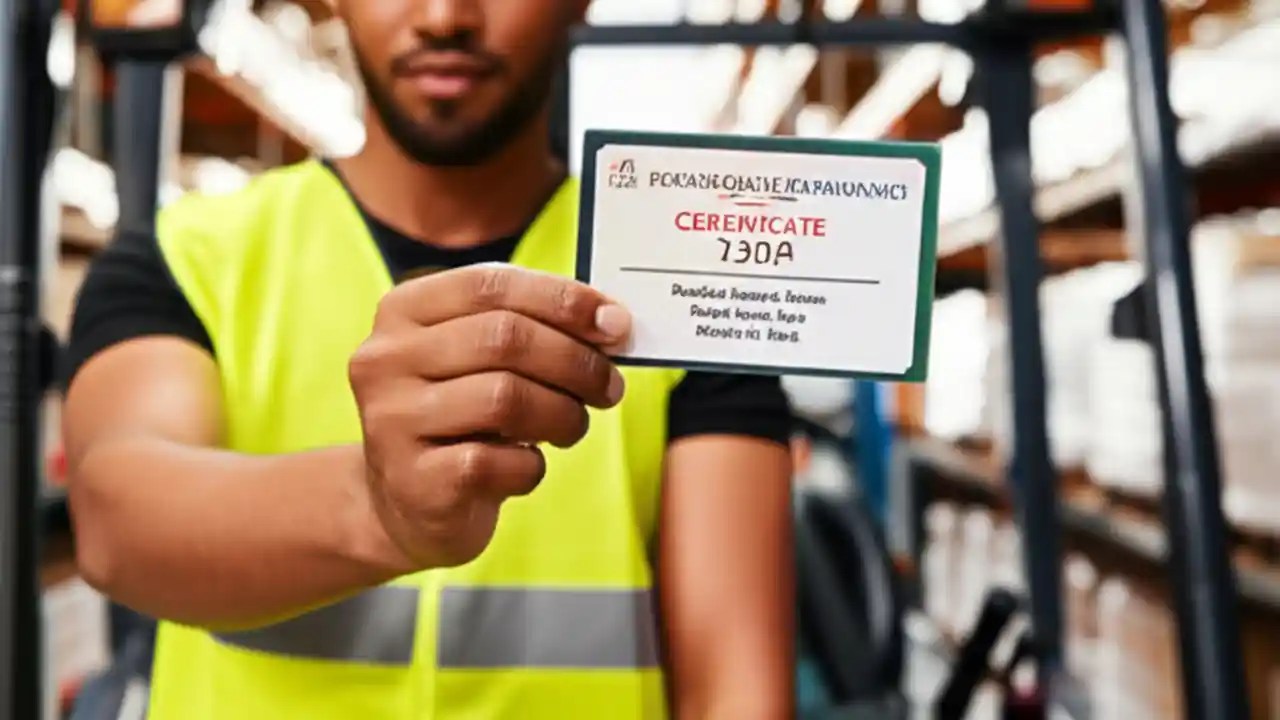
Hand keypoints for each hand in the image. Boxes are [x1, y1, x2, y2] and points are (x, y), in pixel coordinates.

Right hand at [348, 265, 631, 569]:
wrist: (407, 504)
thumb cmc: (462, 419)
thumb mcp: (482, 361)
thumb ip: (533, 329)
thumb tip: (612, 321)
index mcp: (403, 311)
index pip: (491, 285)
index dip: (563, 299)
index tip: (615, 323)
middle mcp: (385, 359)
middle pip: (505, 338)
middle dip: (576, 362)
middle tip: (609, 387)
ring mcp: (392, 421)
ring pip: (505, 399)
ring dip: (563, 414)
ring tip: (573, 427)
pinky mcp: (414, 480)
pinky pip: (498, 462)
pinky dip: (531, 465)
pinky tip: (526, 466)